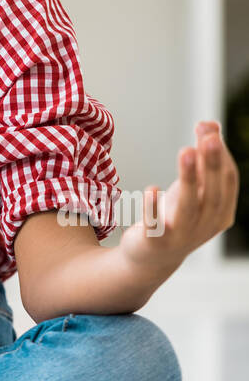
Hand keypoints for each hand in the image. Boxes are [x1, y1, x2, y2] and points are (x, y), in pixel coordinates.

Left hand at [120, 119, 239, 272]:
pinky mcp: (156, 243)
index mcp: (222, 211)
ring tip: (185, 151)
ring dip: (189, 179)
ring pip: (190, 208)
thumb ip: (202, 156)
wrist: (150, 257)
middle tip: (208, 137)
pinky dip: (154, 209)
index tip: (207, 128)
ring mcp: (183, 237)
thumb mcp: (192, 186)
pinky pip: (158, 226)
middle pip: (214, 194)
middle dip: (211, 164)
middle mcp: (207, 226)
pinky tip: (152, 189)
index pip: (228, 181)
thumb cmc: (175, 214)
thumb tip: (209, 123)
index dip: (221, 155)